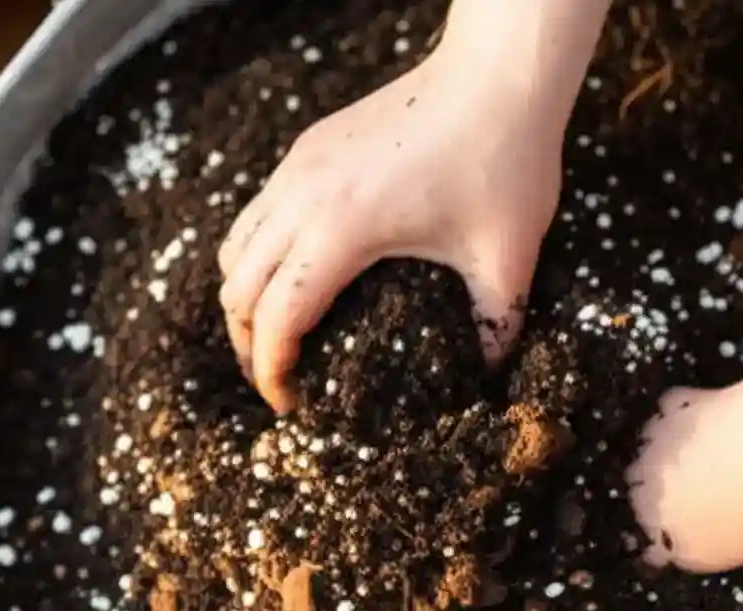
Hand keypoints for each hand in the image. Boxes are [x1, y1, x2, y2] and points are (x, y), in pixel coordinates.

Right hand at [218, 48, 564, 412]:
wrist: (497, 74)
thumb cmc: (504, 161)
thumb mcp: (507, 258)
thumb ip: (494, 327)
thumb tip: (487, 376)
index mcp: (339, 229)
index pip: (276, 319)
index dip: (272, 372)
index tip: (290, 405)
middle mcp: (302, 196)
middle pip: (237, 289)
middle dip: (249, 345)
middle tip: (282, 380)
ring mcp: (298, 167)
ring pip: (235, 248)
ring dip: (244, 298)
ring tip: (276, 334)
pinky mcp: (308, 149)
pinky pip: (256, 214)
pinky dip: (257, 256)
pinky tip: (295, 274)